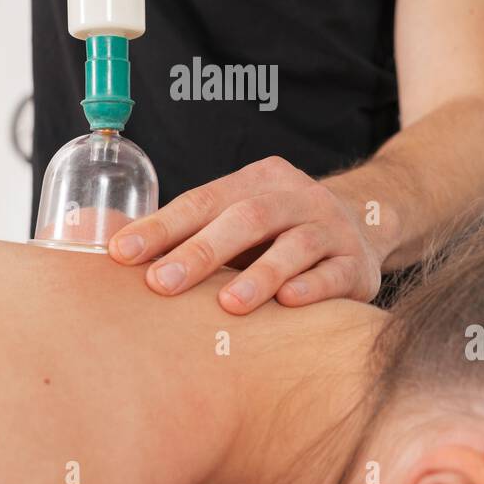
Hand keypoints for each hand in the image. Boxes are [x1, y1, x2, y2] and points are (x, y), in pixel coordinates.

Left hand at [108, 157, 384, 313]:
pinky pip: (335, 273)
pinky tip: (288, 304)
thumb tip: (117, 252)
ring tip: (228, 304)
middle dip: (201, 251)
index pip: (203, 200)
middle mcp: (296, 197)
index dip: (162, 226)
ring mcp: (331, 228)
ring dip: (260, 274)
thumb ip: (194, 231)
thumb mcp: (242, 217)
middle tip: (161, 284)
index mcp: (258, 180)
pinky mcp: (357, 263)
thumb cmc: (279, 231)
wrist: (366, 225)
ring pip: (295, 245)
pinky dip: (312, 288)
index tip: (122, 254)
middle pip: (248, 217)